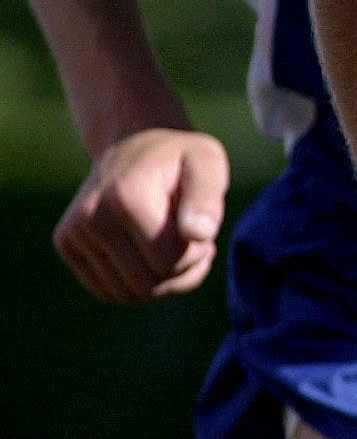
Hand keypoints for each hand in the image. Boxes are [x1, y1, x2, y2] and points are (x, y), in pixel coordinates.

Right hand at [53, 127, 228, 302]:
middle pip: (148, 283)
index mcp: (126, 195)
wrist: (135, 143)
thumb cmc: (179, 158)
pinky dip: (137, 285)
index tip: (202, 228)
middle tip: (193, 242)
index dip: (197, 251)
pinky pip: (109, 292)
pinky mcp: (66, 244)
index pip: (170, 259)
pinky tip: (153, 256)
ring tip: (176, 248)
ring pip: (128, 294)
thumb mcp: (207, 162)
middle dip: (181, 270)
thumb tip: (199, 234)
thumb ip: (208, 198)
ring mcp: (73, 232)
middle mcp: (92, 216)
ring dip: (163, 282)